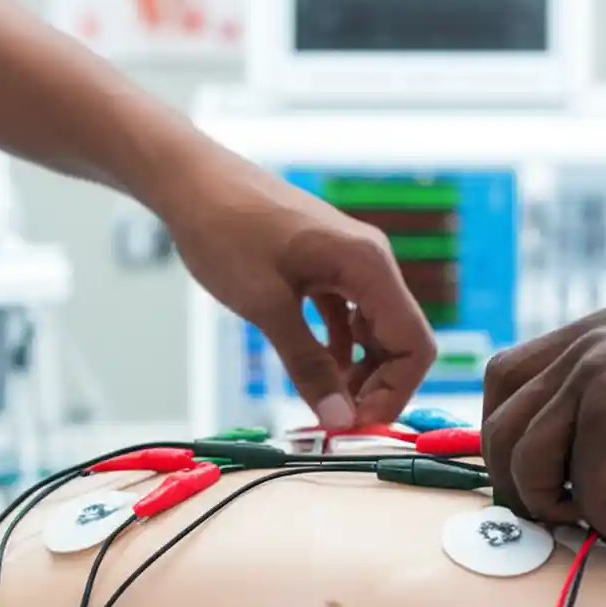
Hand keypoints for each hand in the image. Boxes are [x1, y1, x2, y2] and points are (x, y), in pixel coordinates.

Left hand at [167, 154, 435, 428]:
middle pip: (401, 340)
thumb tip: (339, 419)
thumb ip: (307, 365)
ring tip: (323, 403)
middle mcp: (369, 261)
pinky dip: (339, 349)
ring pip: (376, 330)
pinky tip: (315, 370)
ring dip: (358, 372)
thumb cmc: (225, 229)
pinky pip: (350, 315)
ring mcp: (348, 261)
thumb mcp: (266, 307)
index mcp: (367, 264)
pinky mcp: (326, 264)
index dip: (395, 393)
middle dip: (378, 387)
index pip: (415, 344)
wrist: (190, 181)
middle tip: (336, 423)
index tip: (356, 425)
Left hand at [480, 305, 605, 542]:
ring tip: (600, 515)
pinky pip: (586, 490)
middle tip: (553, 509)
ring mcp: (593, 385)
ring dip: (551, 505)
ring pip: (525, 461)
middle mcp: (578, 353)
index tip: (534, 467)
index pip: (502, 378)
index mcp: (584, 335)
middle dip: (513, 481)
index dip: (503, 429)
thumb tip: (587, 446)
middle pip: (499, 426)